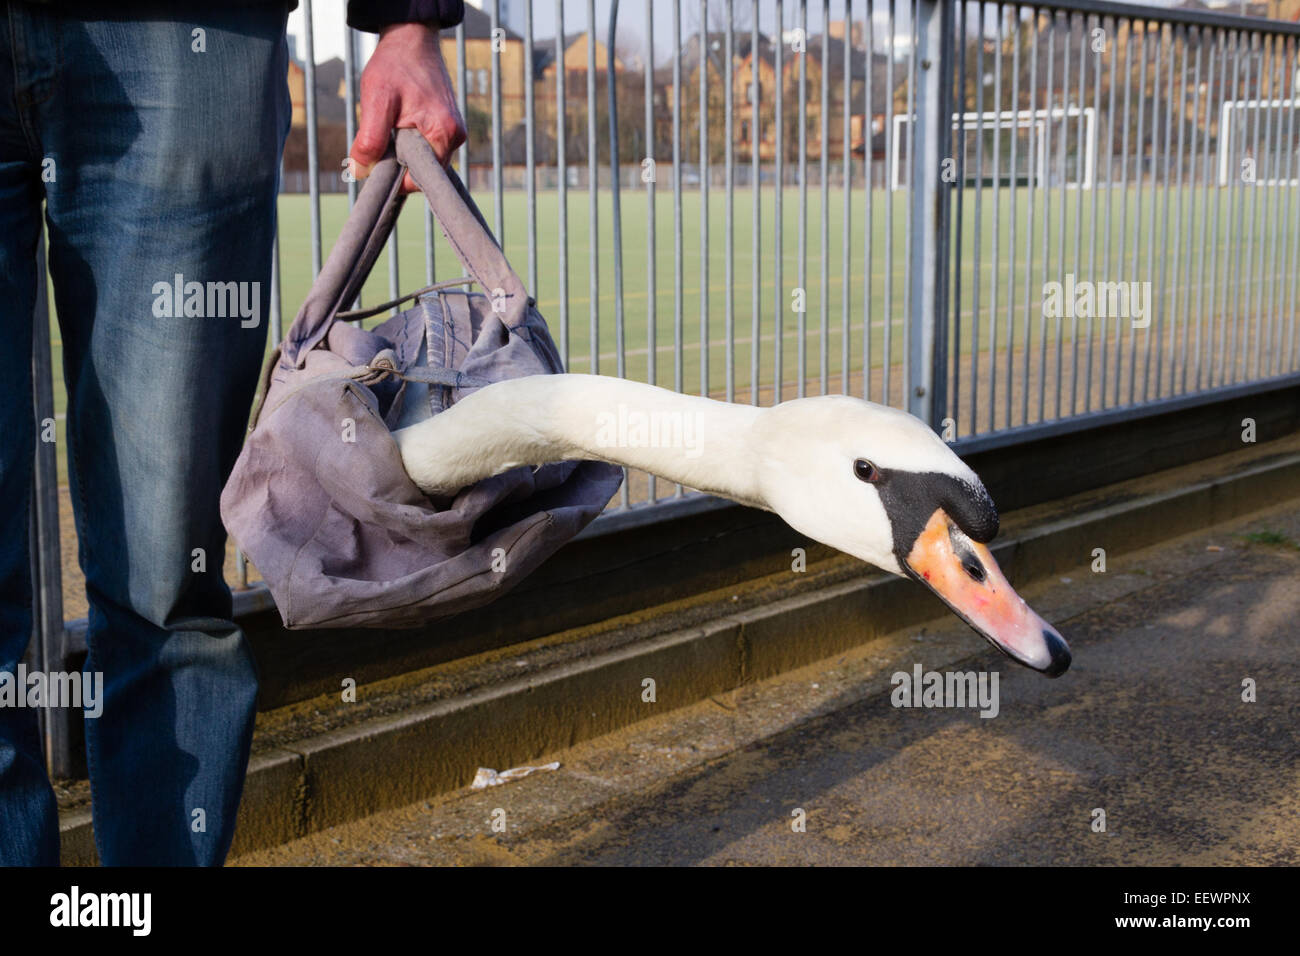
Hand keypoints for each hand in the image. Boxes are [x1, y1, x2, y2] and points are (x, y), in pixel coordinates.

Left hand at [349, 22, 466, 190]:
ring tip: (389, 126)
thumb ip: (370, 139)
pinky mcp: (447, 127)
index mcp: (445, 134)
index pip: (420, 179)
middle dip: (397, 162)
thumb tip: (360, 170)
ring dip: (401, 151)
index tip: (376, 163)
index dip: (395, 177)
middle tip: (379, 139)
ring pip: (422, 159)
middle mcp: (456, 137)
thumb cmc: (395, 65)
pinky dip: (407, 142)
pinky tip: (398, 123)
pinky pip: (425, 147)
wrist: (410, 39)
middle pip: (422, 171)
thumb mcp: (377, 100)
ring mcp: (454, 132)